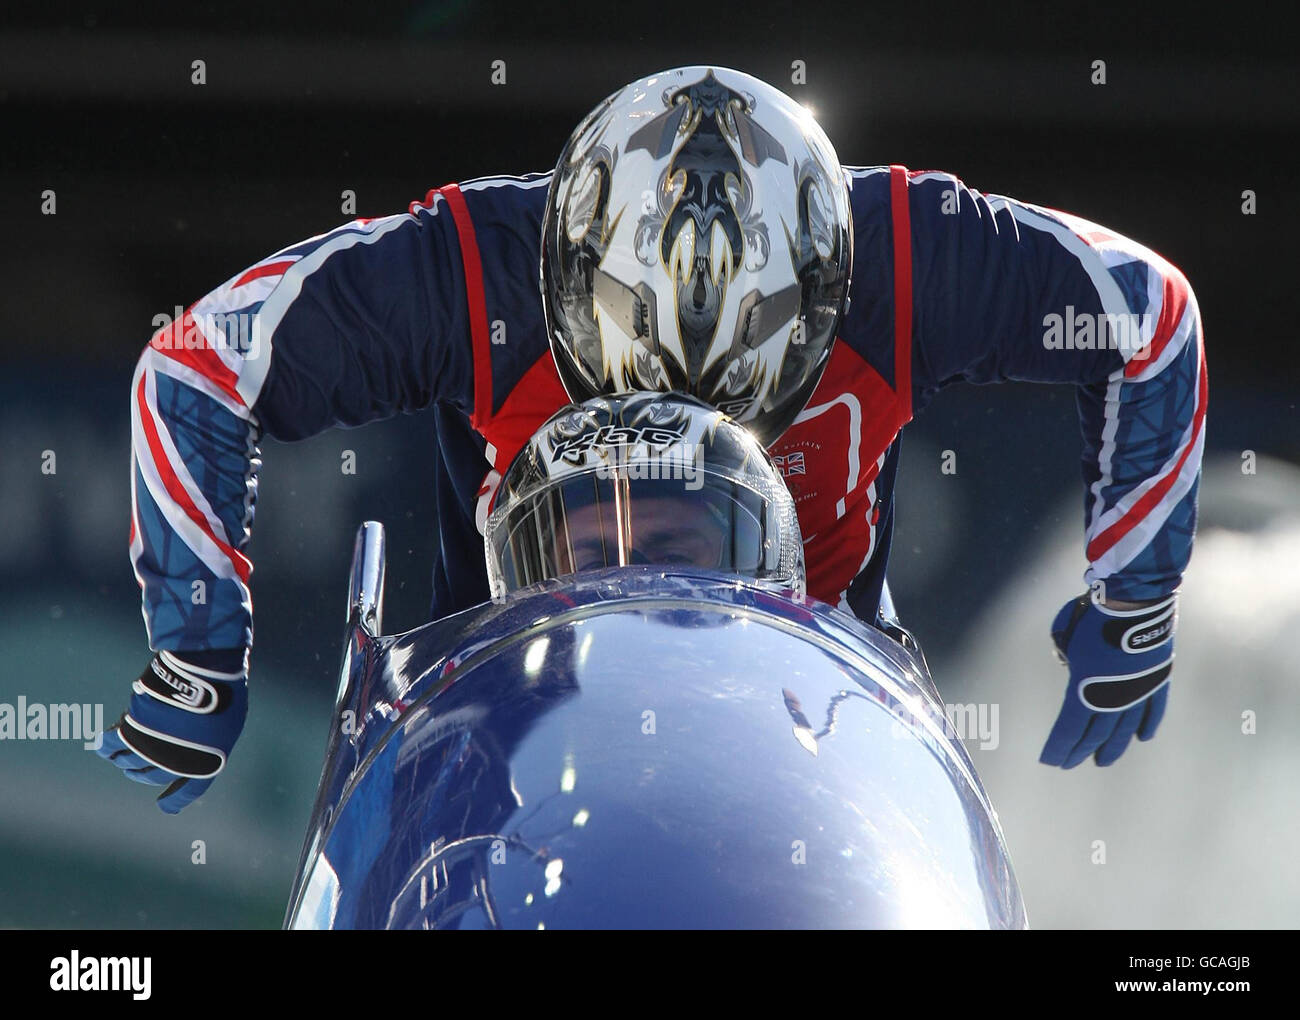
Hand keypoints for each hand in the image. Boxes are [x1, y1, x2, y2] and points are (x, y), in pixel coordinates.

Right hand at [94, 650, 248, 812]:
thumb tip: (193, 736)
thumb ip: (209, 734)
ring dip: (123, 761)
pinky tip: (102, 744)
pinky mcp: (134, 731)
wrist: (207, 671)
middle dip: (143, 774)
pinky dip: (106, 746)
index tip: (164, 807)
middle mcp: (180, 762)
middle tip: (132, 771)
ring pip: (131, 761)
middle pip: (155, 774)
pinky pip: (113, 745)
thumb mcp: (226, 718)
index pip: (192, 789)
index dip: (176, 799)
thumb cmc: (223, 690)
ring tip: (117, 757)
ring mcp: (155, 748)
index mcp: (208, 762)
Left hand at [1040, 591, 1175, 767]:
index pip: (1069, 728)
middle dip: (1080, 750)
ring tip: (1102, 761)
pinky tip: (1141, 738)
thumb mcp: (1064, 635)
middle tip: (1071, 763)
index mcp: (1085, 689)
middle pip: (1095, 733)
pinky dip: (1147, 725)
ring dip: (1113, 747)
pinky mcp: (1157, 681)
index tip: (1050, 761)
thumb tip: (1070, 665)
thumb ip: (1064, 655)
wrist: (1133, 601)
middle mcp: (1112, 698)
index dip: (1059, 746)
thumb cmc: (1091, 616)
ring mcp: (1138, 692)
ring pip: (1123, 729)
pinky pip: (1153, 710)